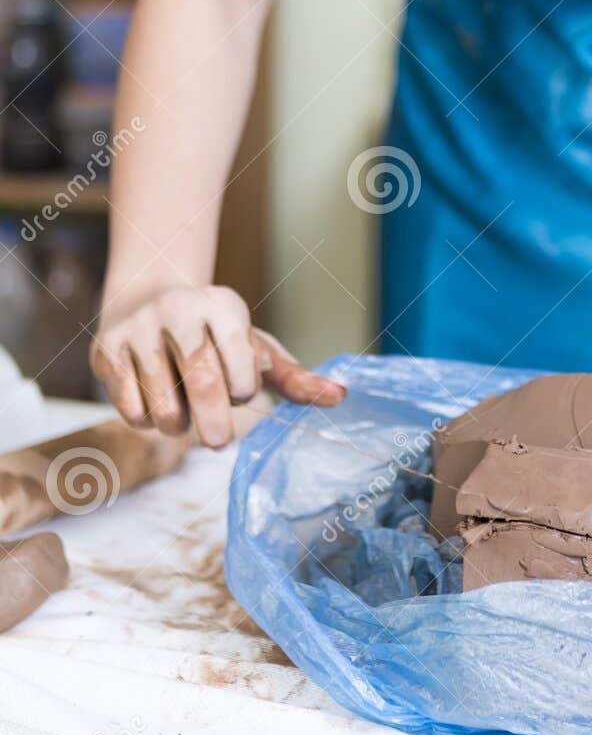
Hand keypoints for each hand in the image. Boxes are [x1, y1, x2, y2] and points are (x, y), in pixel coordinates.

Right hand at [91, 285, 344, 447]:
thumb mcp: (255, 347)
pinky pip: (131, 410)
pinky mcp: (106, 351)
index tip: (239, 388)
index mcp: (224, 305)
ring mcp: (138, 330)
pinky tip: (153, 403)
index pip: (243, 368)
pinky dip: (147, 420)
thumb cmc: (214, 334)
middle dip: (216, 425)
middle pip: (204, 386)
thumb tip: (341, 397)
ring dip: (179, 425)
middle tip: (219, 439)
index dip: (244, 391)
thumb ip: (294, 377)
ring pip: (164, 407)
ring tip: (184, 412)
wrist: (147, 295)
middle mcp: (179, 310)